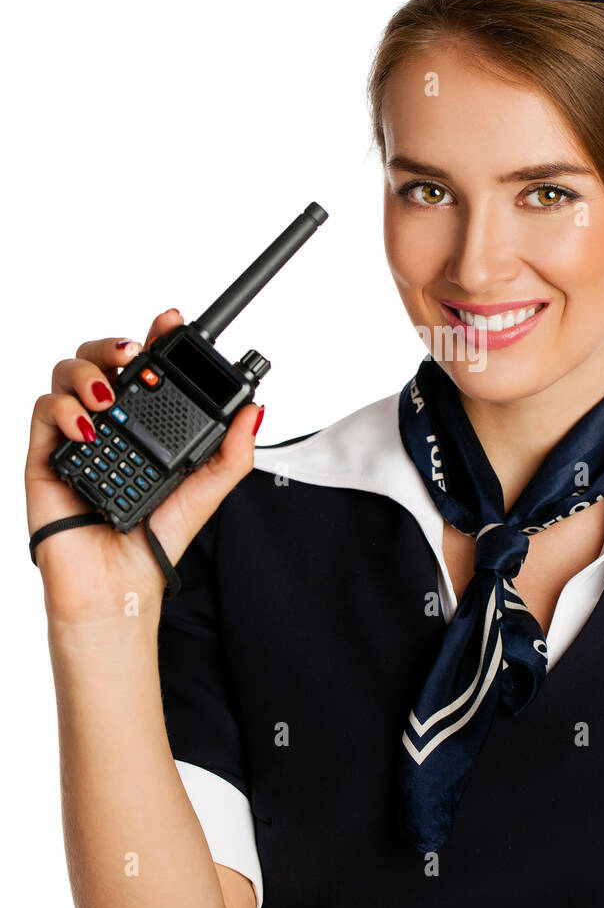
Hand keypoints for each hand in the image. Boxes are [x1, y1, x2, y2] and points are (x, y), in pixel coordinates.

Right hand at [25, 308, 262, 633]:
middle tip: (135, 349)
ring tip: (109, 394)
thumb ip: (232, 453)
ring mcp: (76, 435)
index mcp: (147, 425)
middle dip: (115, 341)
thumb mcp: (205, 492)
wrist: (117, 586)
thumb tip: (255, 411)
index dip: (156, 336)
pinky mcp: (47, 454)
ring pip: (68, 373)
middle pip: (102, 358)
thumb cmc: (154, 542)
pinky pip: (44, 410)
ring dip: (89, 370)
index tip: (170, 321)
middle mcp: (110, 423)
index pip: (147, 368)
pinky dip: (65, 409)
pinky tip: (88, 429)